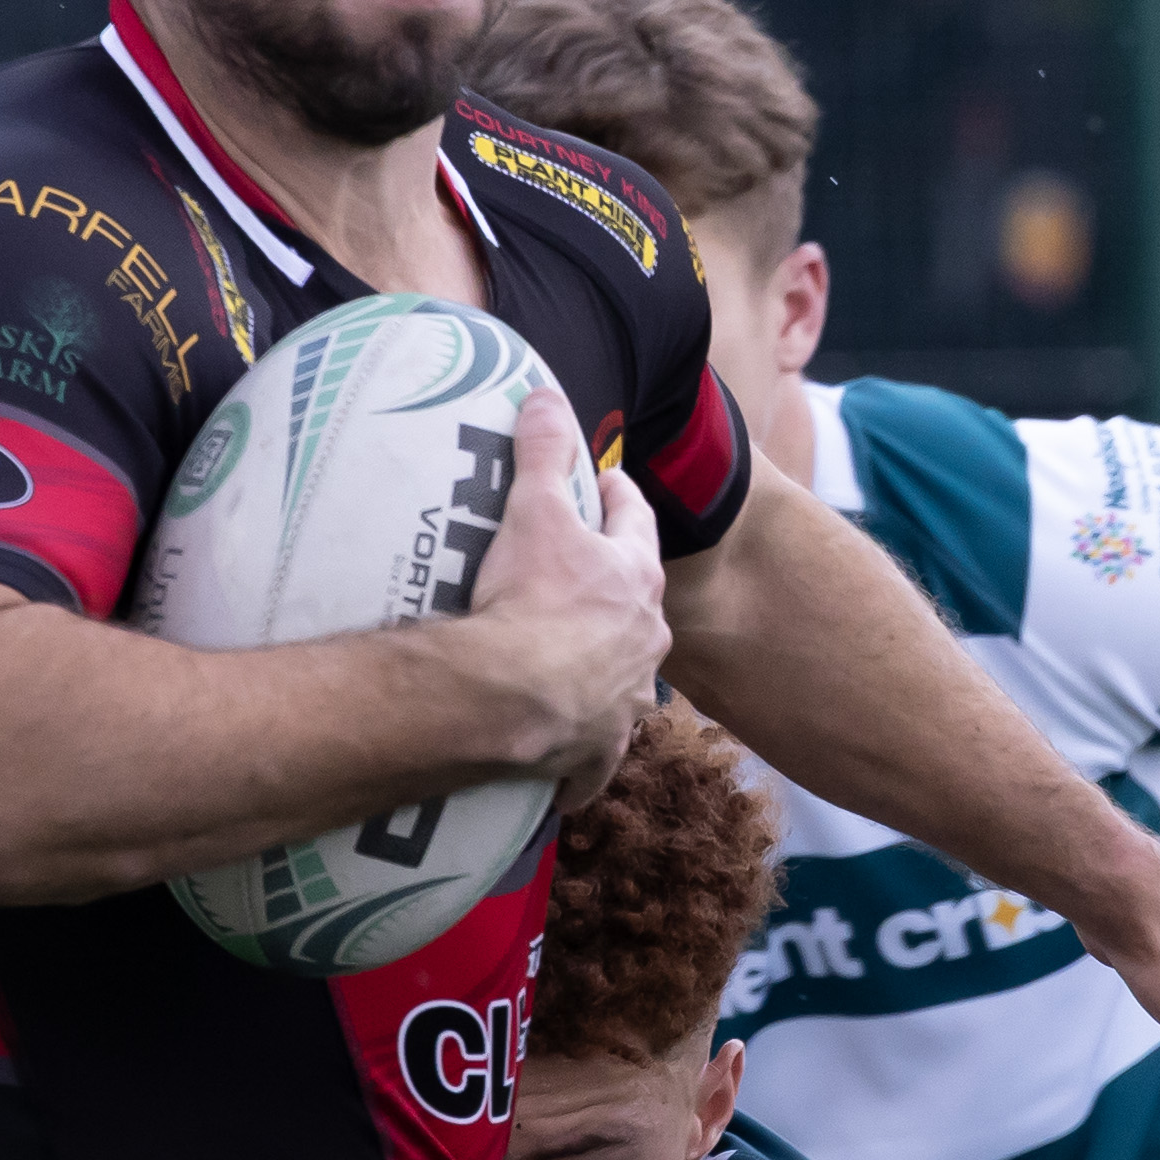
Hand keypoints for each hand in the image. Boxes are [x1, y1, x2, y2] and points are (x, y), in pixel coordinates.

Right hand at [465, 387, 670, 807]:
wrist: (513, 699)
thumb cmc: (531, 601)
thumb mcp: (534, 512)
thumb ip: (542, 451)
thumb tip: (546, 394)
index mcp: (636, 579)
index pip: (634, 523)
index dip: (616, 499)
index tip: (601, 485)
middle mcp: (646, 643)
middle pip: (637, 601)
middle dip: (613, 584)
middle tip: (578, 571)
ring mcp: (626, 701)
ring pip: (627, 677)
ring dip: (606, 667)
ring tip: (571, 660)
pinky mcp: (597, 750)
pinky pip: (596, 756)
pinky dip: (585, 756)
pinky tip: (570, 765)